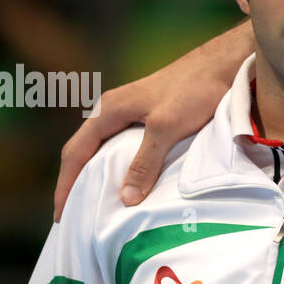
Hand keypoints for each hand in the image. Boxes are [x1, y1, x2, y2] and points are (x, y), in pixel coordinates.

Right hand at [53, 21, 254, 219]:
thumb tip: (125, 199)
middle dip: (75, 184)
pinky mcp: (149, 118)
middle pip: (84, 152)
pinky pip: (123, 148)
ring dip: (96, 177)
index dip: (65, 185)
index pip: (74, 153)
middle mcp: (113, 111)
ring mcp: (130, 113)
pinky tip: (127, 185)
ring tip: (96, 207)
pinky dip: (118, 168)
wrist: (223, 66)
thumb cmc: (194, 90)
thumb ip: (145, 162)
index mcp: (108, 111)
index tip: (60, 215)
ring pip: (104, 150)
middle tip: (73, 217)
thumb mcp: (167, 127)